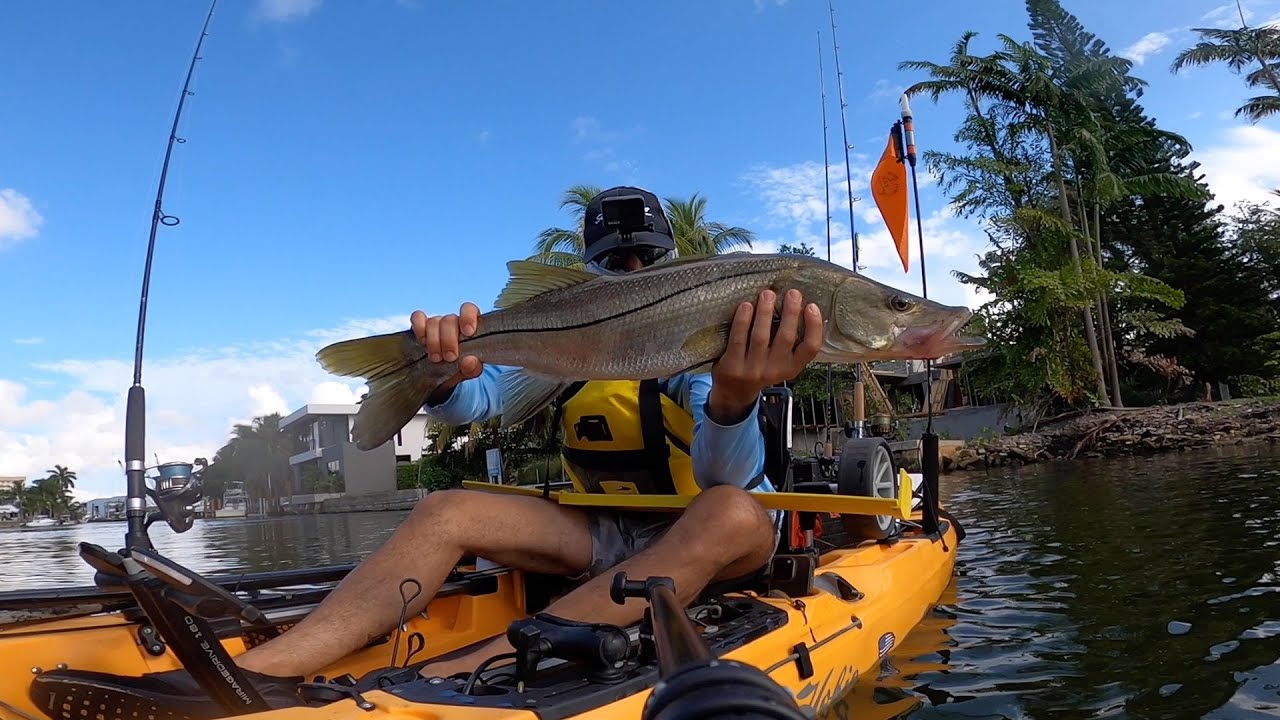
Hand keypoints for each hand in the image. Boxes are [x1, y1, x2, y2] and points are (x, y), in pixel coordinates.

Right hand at [410, 303, 481, 404]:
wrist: (442, 380)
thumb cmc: (460, 370)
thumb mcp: (470, 373)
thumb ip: (473, 368)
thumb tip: (469, 360)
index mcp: (470, 329)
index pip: (470, 310)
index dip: (468, 317)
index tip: (468, 332)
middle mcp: (453, 323)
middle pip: (449, 319)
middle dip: (448, 339)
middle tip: (450, 357)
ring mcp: (436, 325)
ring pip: (433, 321)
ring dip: (434, 341)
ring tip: (436, 358)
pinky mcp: (421, 328)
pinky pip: (417, 318)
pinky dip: (419, 327)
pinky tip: (423, 341)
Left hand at [708, 288, 822, 424]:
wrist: (734, 391)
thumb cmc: (761, 367)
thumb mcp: (781, 361)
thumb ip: (788, 341)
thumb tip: (796, 304)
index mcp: (792, 368)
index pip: (810, 349)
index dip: (813, 327)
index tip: (812, 306)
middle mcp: (775, 371)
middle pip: (786, 339)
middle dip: (790, 313)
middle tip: (792, 292)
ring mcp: (753, 370)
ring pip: (761, 337)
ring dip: (765, 313)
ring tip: (768, 294)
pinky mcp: (732, 367)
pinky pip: (738, 340)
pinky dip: (742, 321)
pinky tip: (746, 306)